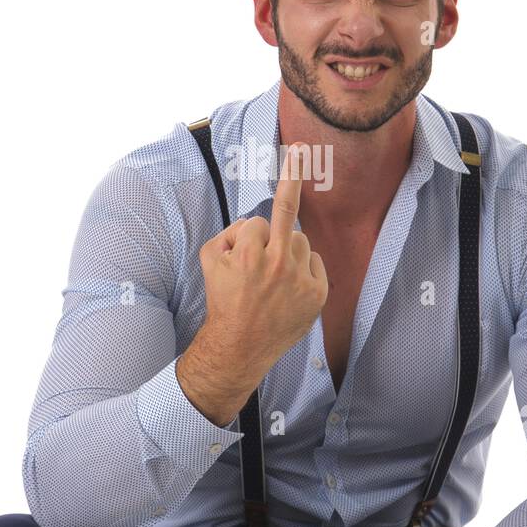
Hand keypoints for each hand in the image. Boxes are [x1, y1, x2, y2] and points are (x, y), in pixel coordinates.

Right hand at [179, 143, 328, 422]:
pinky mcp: (317, 295)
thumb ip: (229, 231)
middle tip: (290, 180)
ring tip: (274, 277)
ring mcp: (300, 280)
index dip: (248, 234)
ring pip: (302, 242)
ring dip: (289, 250)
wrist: (239, 346)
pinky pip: (316, 263)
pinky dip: (305, 269)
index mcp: (250, 253)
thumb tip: (253, 221)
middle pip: (287, 222)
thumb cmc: (223, 299)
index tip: (274, 192)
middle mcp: (278, 264)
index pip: (257, 221)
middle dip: (278, 222)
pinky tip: (289, 287)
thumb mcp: (209, 258)